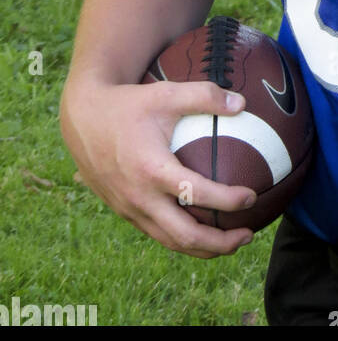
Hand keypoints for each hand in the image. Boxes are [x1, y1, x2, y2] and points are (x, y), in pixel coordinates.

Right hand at [61, 77, 259, 258]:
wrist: (83, 119)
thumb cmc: (129, 104)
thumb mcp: (167, 93)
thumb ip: (205, 96)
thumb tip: (242, 103)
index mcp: (152, 170)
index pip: (197, 194)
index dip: (229, 200)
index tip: (252, 197)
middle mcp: (140, 197)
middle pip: (185, 236)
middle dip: (220, 243)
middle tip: (248, 234)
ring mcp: (130, 209)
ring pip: (171, 242)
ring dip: (204, 248)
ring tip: (231, 241)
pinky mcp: (124, 211)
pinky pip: (157, 233)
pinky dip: (183, 239)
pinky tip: (202, 229)